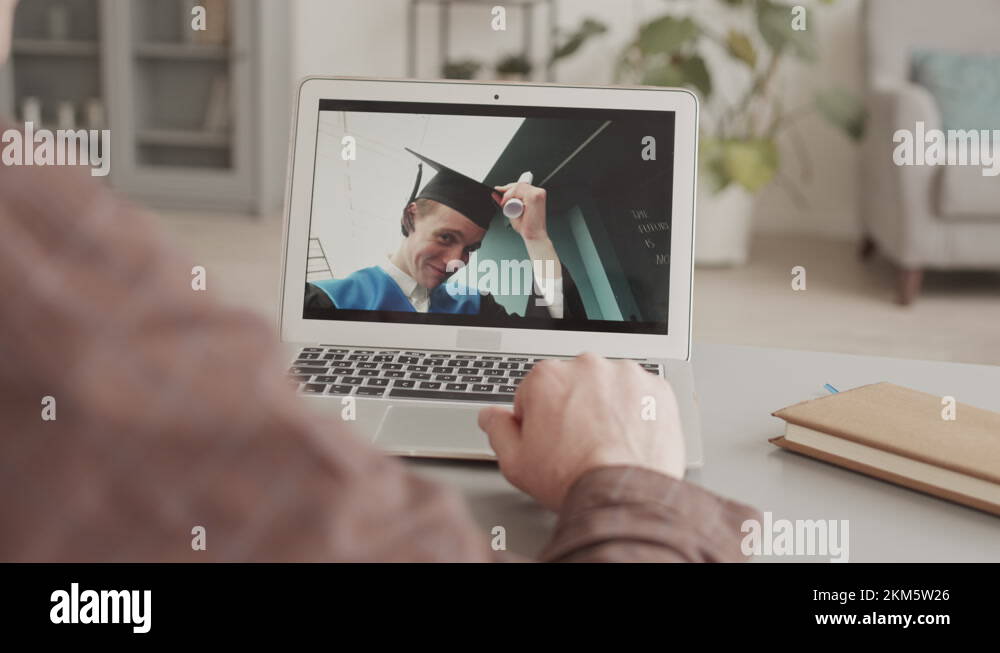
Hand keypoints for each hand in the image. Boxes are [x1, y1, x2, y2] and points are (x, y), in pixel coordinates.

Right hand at [477, 353, 685, 510]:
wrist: (623, 494)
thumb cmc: (571, 479)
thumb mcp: (515, 462)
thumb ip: (498, 430)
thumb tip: (490, 415)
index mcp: (546, 377)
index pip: (535, 393)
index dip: (539, 421)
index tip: (550, 441)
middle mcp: (586, 365)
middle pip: (573, 385)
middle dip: (573, 408)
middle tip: (579, 445)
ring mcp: (625, 374)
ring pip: (609, 387)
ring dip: (606, 407)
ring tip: (607, 444)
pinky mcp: (657, 388)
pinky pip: (642, 396)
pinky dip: (637, 412)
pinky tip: (630, 438)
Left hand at [493, 182, 546, 241]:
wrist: (533, 235)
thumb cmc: (527, 226)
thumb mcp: (513, 210)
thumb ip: (505, 201)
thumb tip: (495, 194)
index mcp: (536, 194)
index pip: (521, 185)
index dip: (509, 187)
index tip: (499, 190)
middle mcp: (538, 192)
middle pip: (519, 184)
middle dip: (507, 190)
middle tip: (502, 201)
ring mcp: (538, 193)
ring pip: (518, 186)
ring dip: (508, 195)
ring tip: (506, 205)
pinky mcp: (535, 196)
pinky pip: (518, 190)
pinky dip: (510, 196)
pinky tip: (508, 204)